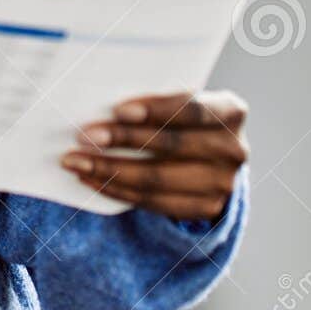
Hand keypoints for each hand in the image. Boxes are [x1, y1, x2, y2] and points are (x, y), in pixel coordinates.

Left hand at [60, 90, 247, 221]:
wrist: (213, 159)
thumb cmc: (185, 119)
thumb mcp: (182, 102)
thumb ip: (158, 100)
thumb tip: (100, 101)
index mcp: (231, 111)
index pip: (193, 109)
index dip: (156, 110)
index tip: (118, 110)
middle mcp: (234, 149)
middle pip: (171, 146)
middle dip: (123, 140)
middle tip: (84, 136)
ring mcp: (222, 184)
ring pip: (157, 180)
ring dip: (109, 170)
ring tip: (76, 161)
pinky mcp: (204, 209)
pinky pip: (152, 202)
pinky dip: (116, 190)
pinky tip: (91, 178)